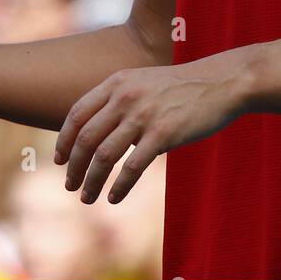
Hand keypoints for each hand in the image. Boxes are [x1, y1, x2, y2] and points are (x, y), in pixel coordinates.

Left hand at [53, 53, 249, 204]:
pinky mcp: (164, 134)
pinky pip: (133, 166)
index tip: (60, 160)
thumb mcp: (143, 82)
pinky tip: (114, 197)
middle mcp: (125, 97)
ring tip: (87, 197)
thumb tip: (99, 135)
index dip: (64, 140)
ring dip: (92, 181)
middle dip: (74, 167)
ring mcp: (144, 115)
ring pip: (105, 156)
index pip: (77, 114)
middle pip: (86, 138)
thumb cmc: (181, 86)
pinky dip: (120, 185)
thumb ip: (119, 101)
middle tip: (70, 185)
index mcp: (117, 83)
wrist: (220, 82)